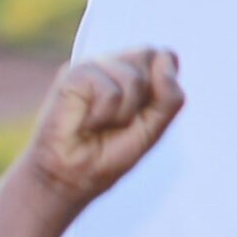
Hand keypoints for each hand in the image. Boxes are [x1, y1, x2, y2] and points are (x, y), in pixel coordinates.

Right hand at [23, 49, 183, 208]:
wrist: (67, 179)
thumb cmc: (106, 155)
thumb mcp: (152, 129)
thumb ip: (169, 97)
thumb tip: (164, 56)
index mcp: (132, 72)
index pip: (164, 56)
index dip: (164, 82)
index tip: (141, 113)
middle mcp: (112, 63)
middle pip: (150, 57)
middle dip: (143, 99)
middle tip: (118, 121)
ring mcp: (92, 66)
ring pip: (133, 77)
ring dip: (123, 113)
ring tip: (99, 125)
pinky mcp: (72, 73)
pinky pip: (109, 90)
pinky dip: (103, 115)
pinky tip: (86, 123)